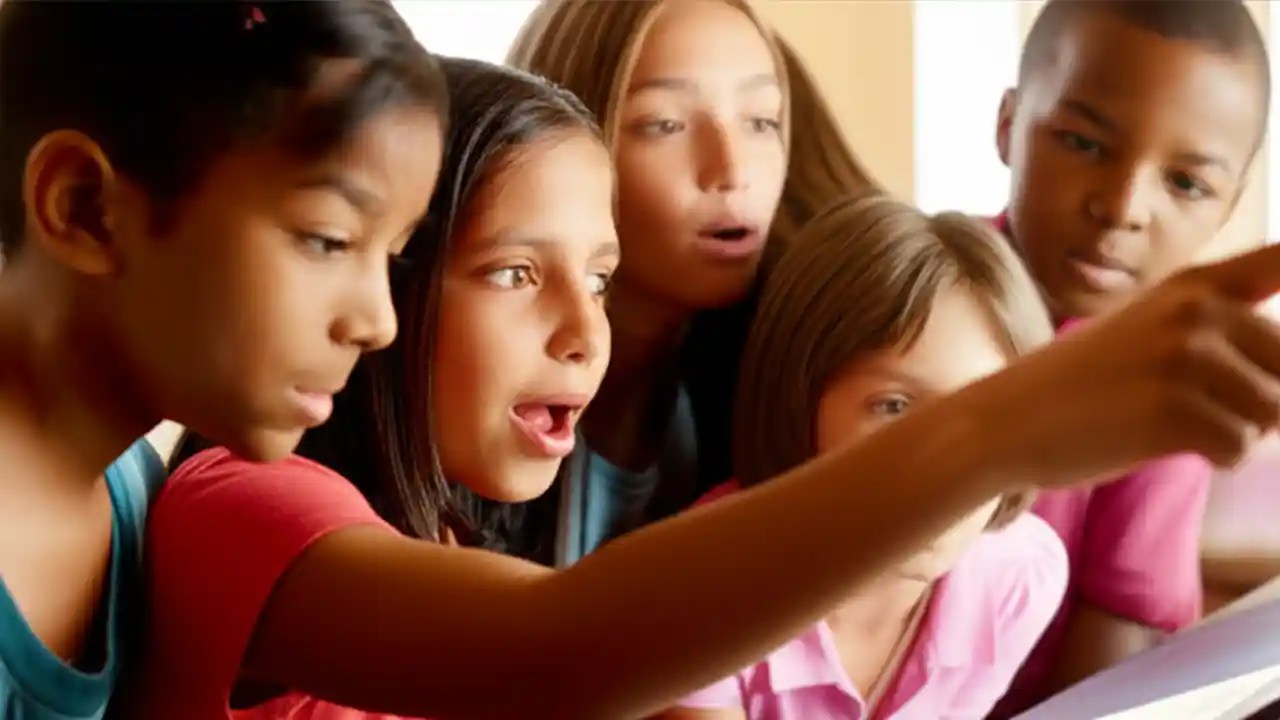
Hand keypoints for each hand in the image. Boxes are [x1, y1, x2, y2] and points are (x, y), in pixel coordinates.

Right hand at [964, 242, 1279, 488]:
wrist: (1007, 418)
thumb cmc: (1087, 383)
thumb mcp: (1153, 333)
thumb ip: (1226, 337)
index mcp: (1198, 285)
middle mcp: (1198, 311)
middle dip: (1267, 402)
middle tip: (1201, 410)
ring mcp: (1185, 357)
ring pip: (1273, 413)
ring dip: (1239, 432)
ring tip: (1180, 425)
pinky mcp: (1173, 407)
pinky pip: (1241, 447)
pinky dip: (1215, 456)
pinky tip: (1164, 442)